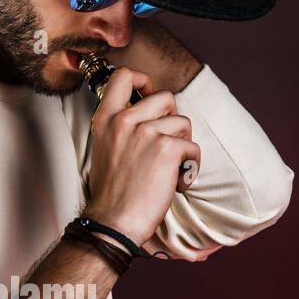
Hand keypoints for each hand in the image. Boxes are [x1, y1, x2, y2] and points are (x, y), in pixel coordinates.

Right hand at [83, 66, 200, 246]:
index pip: (123, 75)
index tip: (149, 95)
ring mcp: (147, 133)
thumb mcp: (105, 148)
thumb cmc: (112, 193)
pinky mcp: (167, 149)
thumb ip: (122, 127)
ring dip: (184, 146)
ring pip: (183, 123)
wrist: (113, 222)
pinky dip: (190, 167)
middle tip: (167, 144)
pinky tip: (177, 183)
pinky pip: (193, 147)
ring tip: (171, 169)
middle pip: (166, 97)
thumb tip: (149, 117)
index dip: (143, 80)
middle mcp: (125, 120)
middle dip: (173, 120)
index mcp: (106, 119)